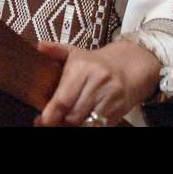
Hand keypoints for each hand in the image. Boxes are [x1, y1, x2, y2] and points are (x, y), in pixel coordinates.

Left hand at [33, 38, 161, 125]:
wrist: (132, 66)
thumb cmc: (98, 64)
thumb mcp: (77, 53)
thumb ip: (57, 51)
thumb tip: (40, 46)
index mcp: (83, 68)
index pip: (62, 100)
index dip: (49, 116)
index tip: (40, 120)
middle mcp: (97, 82)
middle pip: (72, 116)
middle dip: (60, 122)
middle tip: (53, 121)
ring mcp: (109, 98)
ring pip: (85, 124)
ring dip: (74, 126)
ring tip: (67, 121)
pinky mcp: (118, 111)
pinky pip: (99, 126)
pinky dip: (88, 126)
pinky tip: (83, 121)